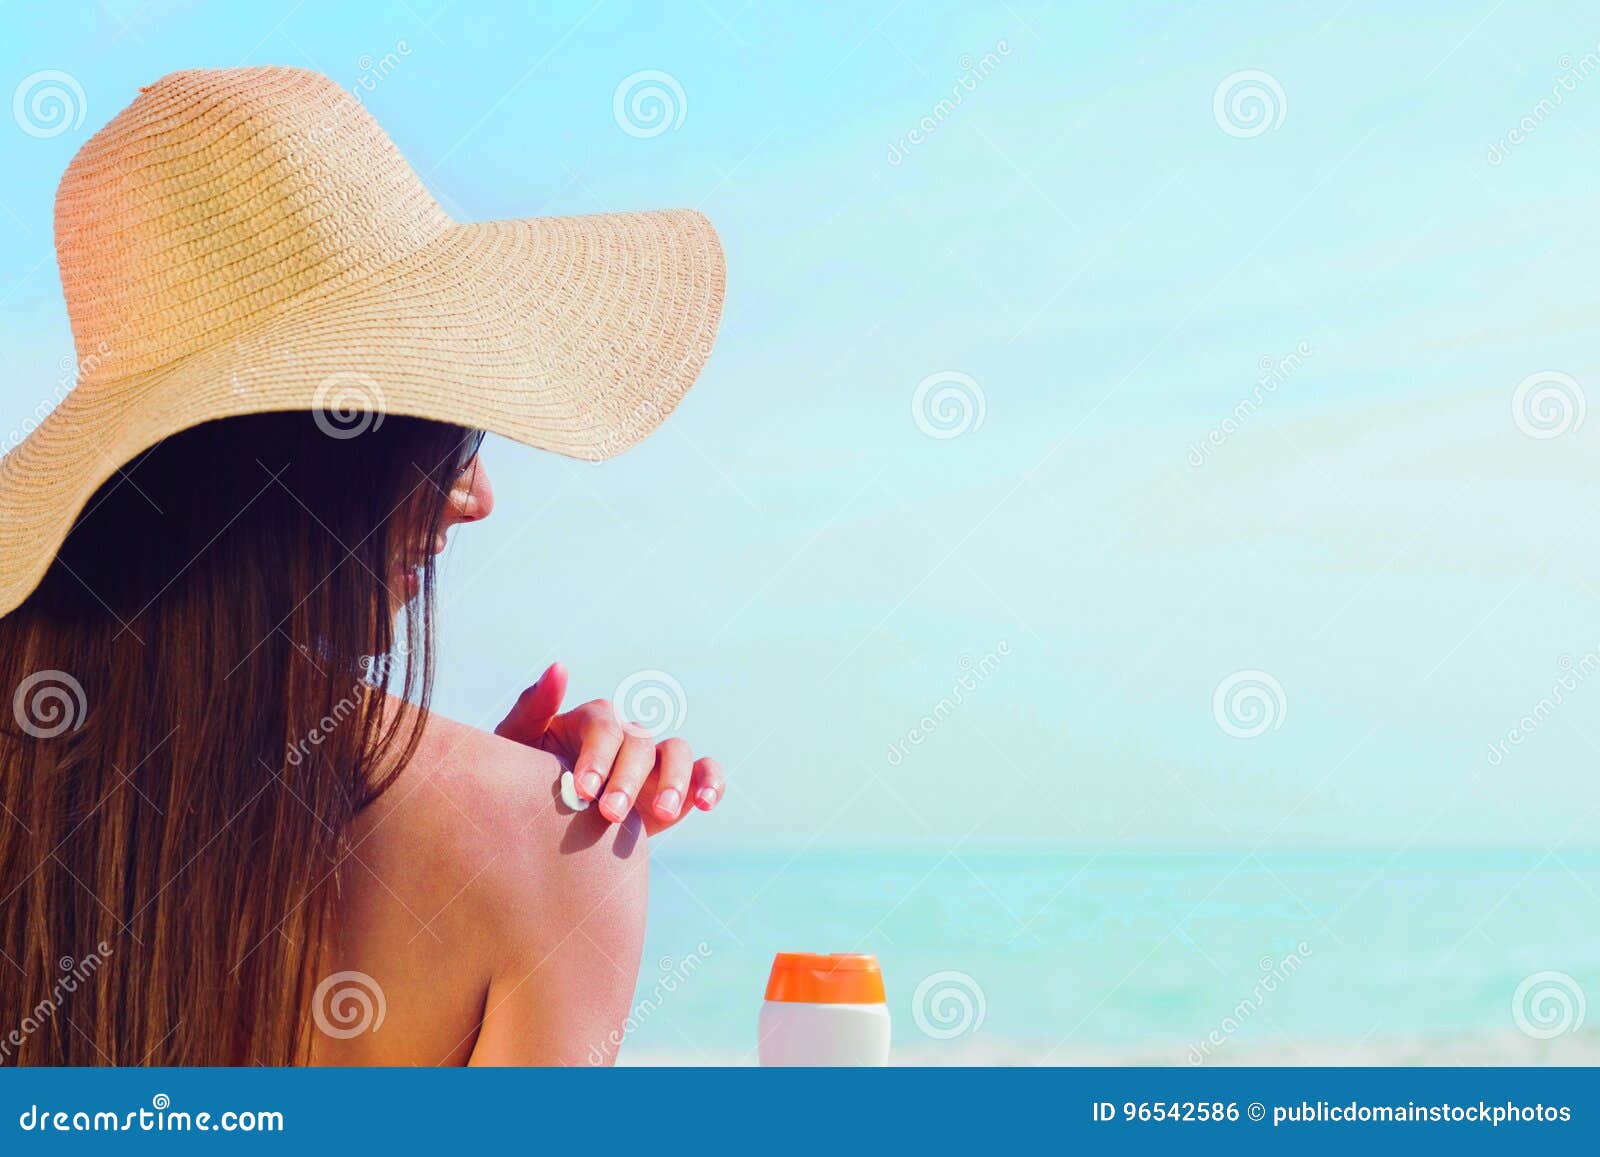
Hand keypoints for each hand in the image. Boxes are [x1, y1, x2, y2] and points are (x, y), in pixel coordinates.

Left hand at [494, 662, 725, 835]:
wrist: (545, 830)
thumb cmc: (523, 781)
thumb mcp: (517, 746)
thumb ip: (533, 708)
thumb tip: (559, 668)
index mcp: (592, 722)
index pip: (604, 727)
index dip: (597, 757)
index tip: (583, 791)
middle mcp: (627, 736)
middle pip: (640, 743)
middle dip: (628, 779)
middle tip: (610, 815)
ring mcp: (654, 760)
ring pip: (678, 752)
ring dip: (674, 780)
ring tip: (662, 813)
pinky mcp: (678, 786)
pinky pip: (704, 773)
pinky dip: (712, 781)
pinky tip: (706, 802)